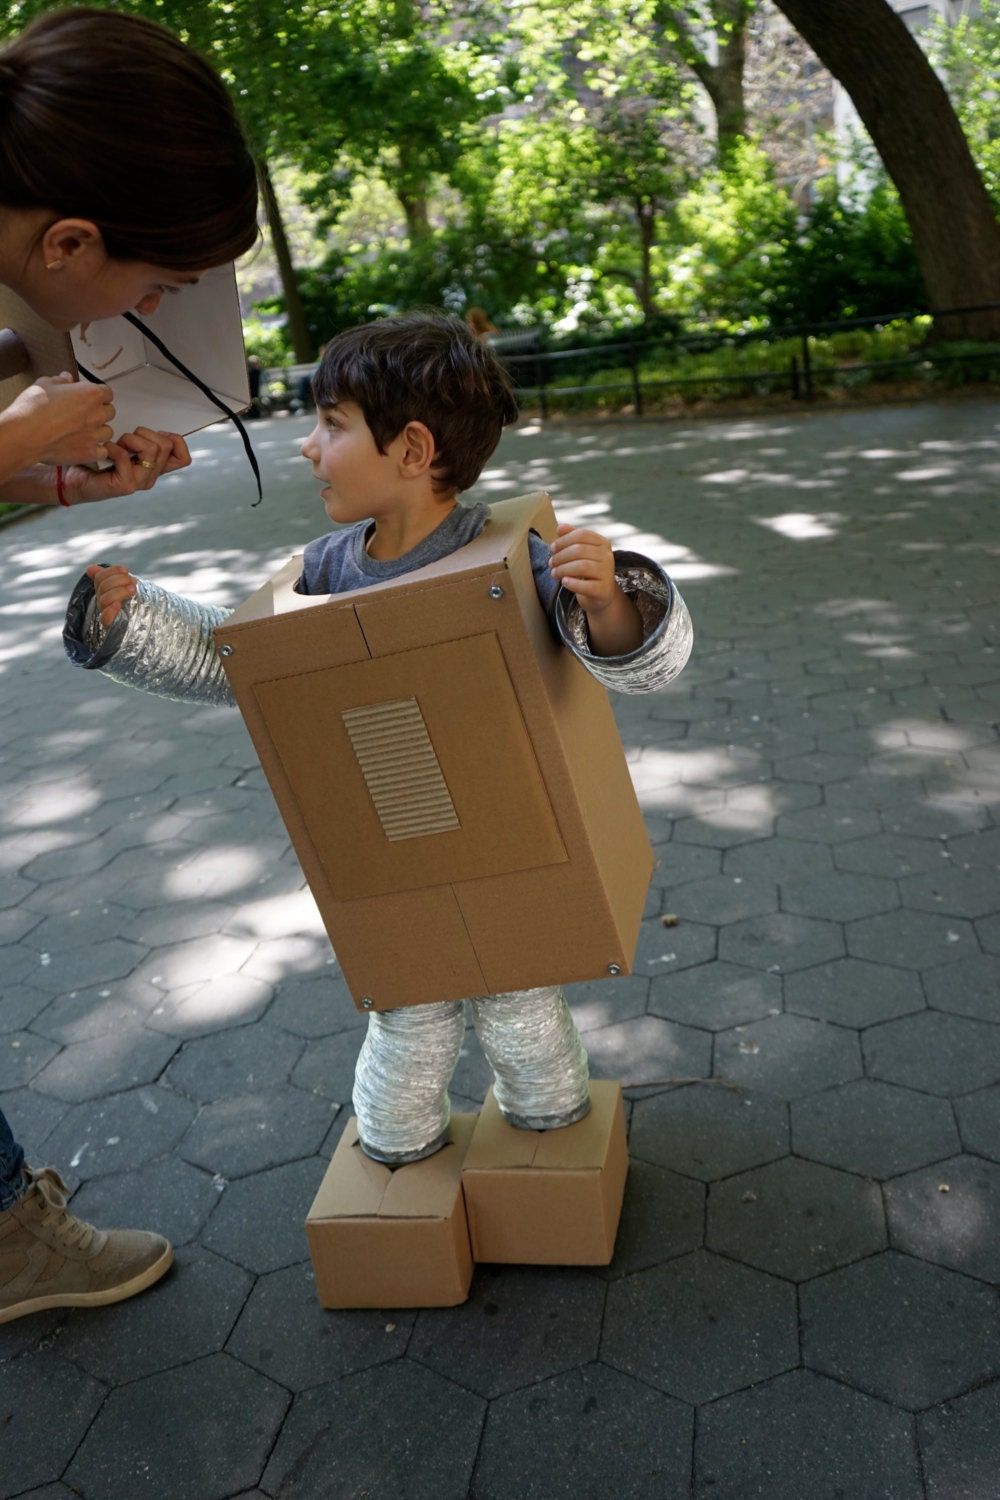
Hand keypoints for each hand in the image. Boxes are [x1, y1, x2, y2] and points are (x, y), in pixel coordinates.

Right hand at [7, 372, 115, 464]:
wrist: (24, 434)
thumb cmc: (32, 409)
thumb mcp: (44, 384)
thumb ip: (60, 380)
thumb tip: (66, 378)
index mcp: (91, 394)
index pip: (107, 393)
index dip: (98, 395)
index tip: (90, 398)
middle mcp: (97, 414)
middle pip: (110, 412)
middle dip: (99, 412)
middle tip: (84, 414)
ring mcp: (95, 435)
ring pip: (108, 432)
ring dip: (98, 431)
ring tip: (83, 431)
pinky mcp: (90, 452)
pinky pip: (103, 451)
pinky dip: (96, 449)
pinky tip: (84, 446)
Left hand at [61, 427, 190, 504]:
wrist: (72, 480)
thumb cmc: (93, 461)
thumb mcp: (125, 446)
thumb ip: (140, 440)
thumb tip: (153, 428)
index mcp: (154, 468)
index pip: (183, 458)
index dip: (175, 441)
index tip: (154, 436)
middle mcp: (150, 477)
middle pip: (166, 446)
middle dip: (144, 433)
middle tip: (127, 440)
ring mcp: (139, 483)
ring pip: (152, 450)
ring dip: (130, 439)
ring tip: (117, 445)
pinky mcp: (125, 486)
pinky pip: (126, 457)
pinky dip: (113, 447)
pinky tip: (105, 451)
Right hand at [86, 562, 136, 628]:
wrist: (139, 615)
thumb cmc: (129, 597)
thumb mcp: (121, 584)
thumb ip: (108, 576)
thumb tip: (90, 568)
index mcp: (102, 589)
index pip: (100, 577)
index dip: (112, 571)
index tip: (126, 570)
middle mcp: (101, 599)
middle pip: (103, 587)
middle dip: (119, 580)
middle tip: (133, 581)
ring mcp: (105, 610)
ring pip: (104, 599)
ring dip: (119, 592)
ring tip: (132, 589)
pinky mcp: (110, 622)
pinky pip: (104, 618)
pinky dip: (110, 611)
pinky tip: (118, 605)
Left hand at [548, 522, 642, 656]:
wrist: (601, 593)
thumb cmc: (588, 569)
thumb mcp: (581, 551)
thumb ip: (571, 537)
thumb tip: (560, 527)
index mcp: (603, 542)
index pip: (582, 534)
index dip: (564, 540)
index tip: (552, 548)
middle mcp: (607, 556)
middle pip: (580, 550)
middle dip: (561, 556)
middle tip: (551, 564)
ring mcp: (607, 573)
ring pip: (582, 566)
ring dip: (563, 569)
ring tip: (554, 573)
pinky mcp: (603, 589)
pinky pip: (586, 585)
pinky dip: (572, 583)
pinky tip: (564, 582)